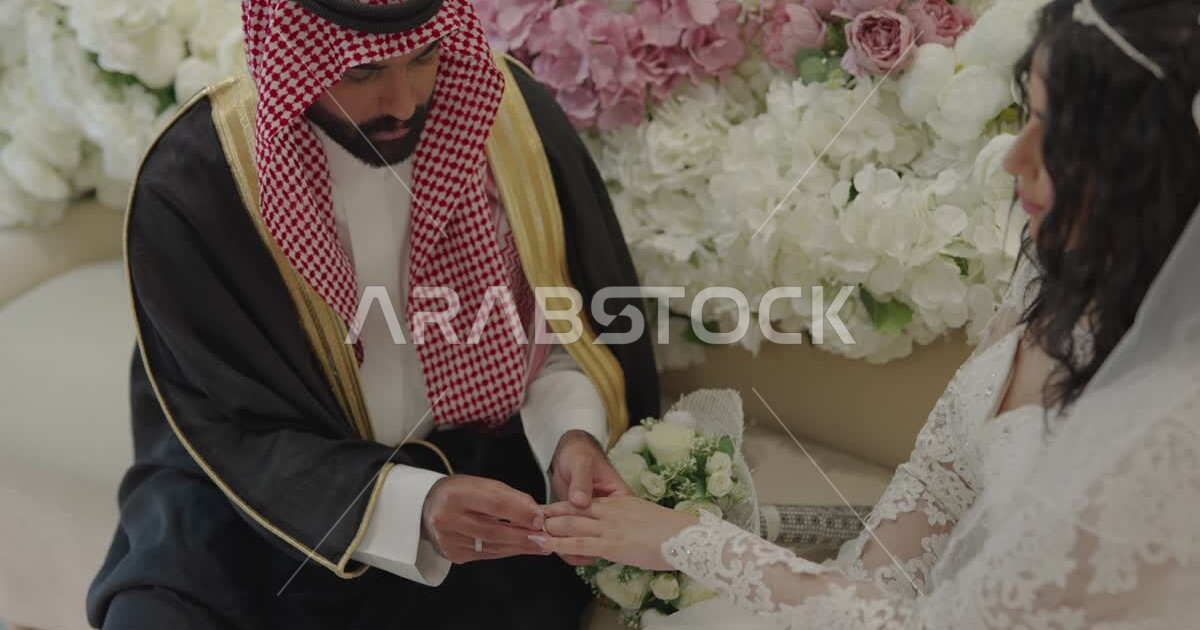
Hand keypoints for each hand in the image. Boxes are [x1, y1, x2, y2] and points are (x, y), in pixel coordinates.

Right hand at [421, 475, 548, 563]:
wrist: (427, 507)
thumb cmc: (460, 492)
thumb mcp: (481, 484)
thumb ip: (508, 497)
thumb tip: (536, 514)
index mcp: (455, 494)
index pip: (493, 503)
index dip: (519, 512)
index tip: (540, 518)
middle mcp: (447, 519)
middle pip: (493, 530)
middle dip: (523, 536)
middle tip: (546, 539)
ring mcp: (448, 540)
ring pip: (492, 546)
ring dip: (519, 547)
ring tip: (541, 546)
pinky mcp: (453, 555)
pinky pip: (487, 554)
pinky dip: (507, 551)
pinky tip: (521, 548)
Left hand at [530, 495, 698, 570]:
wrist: (686, 533)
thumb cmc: (673, 529)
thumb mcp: (646, 516)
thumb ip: (629, 519)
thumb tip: (623, 527)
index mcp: (620, 501)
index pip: (585, 502)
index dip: (563, 505)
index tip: (547, 507)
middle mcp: (611, 510)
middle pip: (573, 509)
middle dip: (550, 514)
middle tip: (530, 518)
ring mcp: (609, 526)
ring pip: (571, 524)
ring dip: (549, 527)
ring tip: (530, 530)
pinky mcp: (611, 543)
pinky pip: (579, 543)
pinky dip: (559, 544)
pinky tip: (545, 545)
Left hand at [549, 430, 631, 565]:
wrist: (570, 450)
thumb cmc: (581, 453)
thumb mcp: (582, 462)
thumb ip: (582, 481)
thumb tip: (581, 502)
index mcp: (619, 497)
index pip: (617, 522)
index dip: (599, 533)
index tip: (573, 534)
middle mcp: (611, 514)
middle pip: (599, 538)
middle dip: (574, 541)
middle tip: (548, 535)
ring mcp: (596, 522)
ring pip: (588, 545)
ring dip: (568, 548)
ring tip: (545, 541)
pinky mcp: (582, 525)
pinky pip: (577, 542)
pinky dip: (563, 546)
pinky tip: (547, 543)